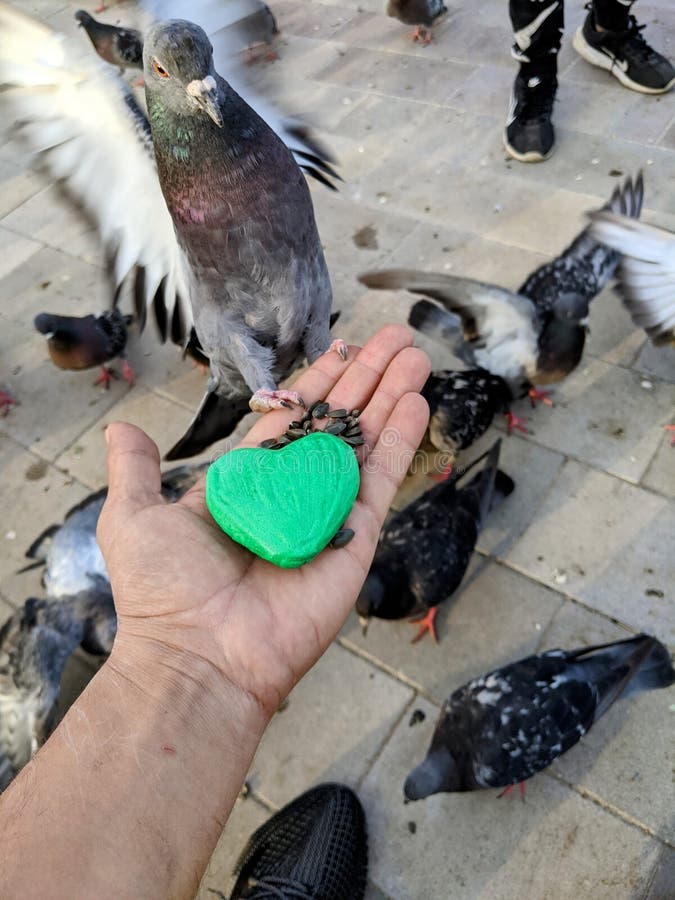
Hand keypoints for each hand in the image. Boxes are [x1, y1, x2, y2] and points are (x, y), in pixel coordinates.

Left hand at [98, 325, 429, 717]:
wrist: (201, 655)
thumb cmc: (164, 591)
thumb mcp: (133, 516)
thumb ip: (135, 469)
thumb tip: (121, 428)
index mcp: (250, 481)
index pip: (292, 418)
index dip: (319, 382)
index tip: (344, 348)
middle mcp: (294, 492)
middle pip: (338, 422)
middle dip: (366, 378)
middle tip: (395, 338)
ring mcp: (328, 513)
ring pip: (367, 443)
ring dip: (392, 398)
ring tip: (415, 355)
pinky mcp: (355, 539)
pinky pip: (382, 482)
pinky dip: (401, 441)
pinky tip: (416, 402)